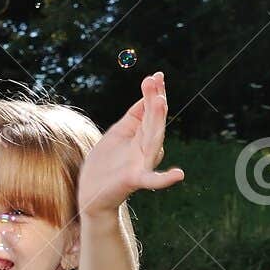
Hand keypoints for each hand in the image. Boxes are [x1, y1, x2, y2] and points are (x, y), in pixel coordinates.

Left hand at [78, 72, 180, 215]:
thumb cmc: (105, 164)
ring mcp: (141, 163)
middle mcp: (145, 147)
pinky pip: (153, 180)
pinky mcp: (134, 179)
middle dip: (154, 100)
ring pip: (153, 140)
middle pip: (153, 121)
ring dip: (157, 120)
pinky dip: (165, 179)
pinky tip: (179, 174)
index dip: (153, 93)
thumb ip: (133, 118)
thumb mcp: (118, 134)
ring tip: (160, 102)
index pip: (149, 111)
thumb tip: (148, 96)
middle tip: (155, 80)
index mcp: (140, 135)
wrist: (91, 194)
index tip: (156, 75)